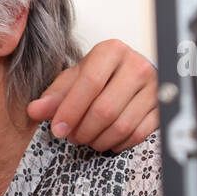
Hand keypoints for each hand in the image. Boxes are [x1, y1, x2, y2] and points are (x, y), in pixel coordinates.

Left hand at [27, 39, 157, 152]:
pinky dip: (117, 143)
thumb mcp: (73, 80)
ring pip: (121, 126)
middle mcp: (136, 65)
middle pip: (105, 109)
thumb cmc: (100, 76)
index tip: (58, 129)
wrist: (130, 76)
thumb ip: (53, 96)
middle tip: (72, 136)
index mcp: (111, 51)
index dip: (70, 111)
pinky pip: (138, 134)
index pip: (90, 83)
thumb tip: (35, 111)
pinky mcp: (161, 107)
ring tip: (87, 138)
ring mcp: (153, 87)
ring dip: (98, 140)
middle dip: (83, 130)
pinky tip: (107, 140)